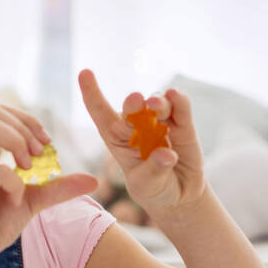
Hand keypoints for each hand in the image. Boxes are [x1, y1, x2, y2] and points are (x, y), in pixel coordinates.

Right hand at [0, 102, 98, 267]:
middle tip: (38, 156)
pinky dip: (13, 181)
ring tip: (27, 169)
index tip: (45, 144)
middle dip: (23, 127)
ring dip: (16, 141)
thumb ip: (57, 187)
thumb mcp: (32, 201)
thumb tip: (94, 180)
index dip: (26, 120)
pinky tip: (16, 200)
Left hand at [77, 69, 206, 219]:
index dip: (92, 93)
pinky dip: (179, 101)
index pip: (101, 114)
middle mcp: (138, 126)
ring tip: (156, 106)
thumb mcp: (148, 185)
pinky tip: (176, 97)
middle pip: (132, 108)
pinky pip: (181, 107)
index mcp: (118, 139)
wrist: (180, 194)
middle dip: (132, 103)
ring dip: (158, 102)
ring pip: (158, 104)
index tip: (84, 73)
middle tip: (136, 101)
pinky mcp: (183, 124)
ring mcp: (161, 122)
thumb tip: (166, 154)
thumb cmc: (155, 188)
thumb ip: (155, 170)